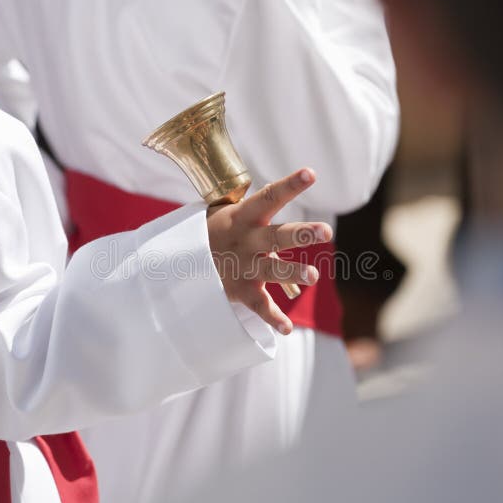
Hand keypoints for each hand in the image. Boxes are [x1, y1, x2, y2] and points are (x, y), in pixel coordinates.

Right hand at [207, 168, 332, 333]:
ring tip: (313, 275)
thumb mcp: (228, 215)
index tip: (311, 174)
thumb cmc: (214, 233)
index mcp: (245, 217)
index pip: (270, 196)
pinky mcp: (240, 291)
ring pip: (271, 270)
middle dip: (302, 234)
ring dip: (292, 273)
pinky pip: (259, 307)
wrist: (177, 262)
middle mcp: (247, 241)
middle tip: (326, 231)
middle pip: (277, 236)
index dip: (291, 185)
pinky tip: (287, 328)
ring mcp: (243, 267)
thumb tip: (286, 204)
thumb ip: (258, 212)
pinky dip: (273, 319)